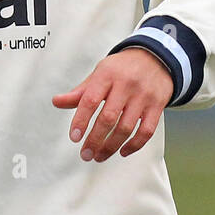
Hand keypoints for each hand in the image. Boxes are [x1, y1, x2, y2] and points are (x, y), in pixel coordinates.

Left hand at [51, 48, 174, 161]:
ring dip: (111, 146)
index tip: (74, 138)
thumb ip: (80, 92)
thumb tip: (56, 102)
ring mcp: (144, 96)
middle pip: (108, 118)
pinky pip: (146, 131)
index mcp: (107, 74)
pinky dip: (134, 145)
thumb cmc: (121, 69)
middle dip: (95, 140)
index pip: (90, 100)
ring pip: (126, 128)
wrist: (156, 57)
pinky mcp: (158, 105)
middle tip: (85, 154)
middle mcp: (126, 84)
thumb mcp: (100, 74)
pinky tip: (122, 151)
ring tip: (99, 156)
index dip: (81, 121)